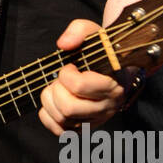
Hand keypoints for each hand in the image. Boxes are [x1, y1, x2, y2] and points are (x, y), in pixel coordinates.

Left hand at [38, 19, 125, 136]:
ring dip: (50, 101)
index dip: (66, 74)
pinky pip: (60, 131)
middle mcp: (107, 107)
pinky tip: (54, 102)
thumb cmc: (102, 51)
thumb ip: (78, 31)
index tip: (70, 67)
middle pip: (68, 108)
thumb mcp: (94, 33)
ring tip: (57, 88)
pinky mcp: (85, 128)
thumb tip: (63, 44)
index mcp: (113, 85)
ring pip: (62, 120)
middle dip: (56, 90)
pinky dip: (49, 116)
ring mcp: (96, 120)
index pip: (79, 86)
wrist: (113, 67)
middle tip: (61, 80)